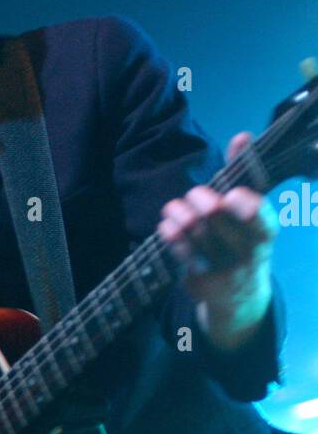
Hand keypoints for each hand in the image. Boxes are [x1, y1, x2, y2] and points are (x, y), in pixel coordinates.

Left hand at [157, 132, 277, 351]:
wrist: (238, 296)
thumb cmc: (242, 240)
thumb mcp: (250, 212)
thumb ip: (245, 174)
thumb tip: (242, 137)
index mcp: (265, 232)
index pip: (261, 220)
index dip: (245, 206)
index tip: (230, 195)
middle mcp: (248, 254)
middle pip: (218, 220)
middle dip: (201, 200)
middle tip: (196, 195)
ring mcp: (224, 270)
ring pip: (196, 234)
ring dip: (180, 214)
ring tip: (175, 207)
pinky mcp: (202, 282)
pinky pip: (181, 253)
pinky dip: (171, 233)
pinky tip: (168, 224)